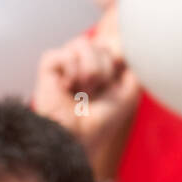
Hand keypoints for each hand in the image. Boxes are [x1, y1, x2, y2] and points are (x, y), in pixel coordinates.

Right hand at [33, 26, 140, 161]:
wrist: (76, 139)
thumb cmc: (101, 121)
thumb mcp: (128, 93)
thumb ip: (133, 67)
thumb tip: (124, 46)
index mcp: (103, 66)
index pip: (113, 42)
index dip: (118, 52)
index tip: (117, 72)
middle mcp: (84, 62)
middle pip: (101, 44)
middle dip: (104, 71)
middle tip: (94, 93)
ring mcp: (66, 63)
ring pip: (83, 44)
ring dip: (89, 72)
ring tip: (81, 91)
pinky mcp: (49, 67)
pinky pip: (64, 53)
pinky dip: (70, 71)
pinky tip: (66, 87)